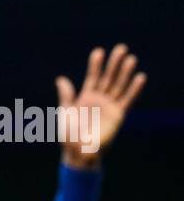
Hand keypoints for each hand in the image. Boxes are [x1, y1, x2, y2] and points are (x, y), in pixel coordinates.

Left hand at [56, 44, 145, 168]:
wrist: (78, 152)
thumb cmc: (68, 134)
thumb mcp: (65, 112)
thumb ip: (66, 95)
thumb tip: (61, 78)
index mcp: (85, 96)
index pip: (93, 76)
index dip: (96, 64)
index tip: (99, 51)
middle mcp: (100, 99)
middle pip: (108, 77)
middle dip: (114, 63)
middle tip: (122, 48)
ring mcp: (110, 106)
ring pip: (119, 85)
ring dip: (125, 72)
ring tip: (131, 58)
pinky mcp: (118, 115)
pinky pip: (128, 100)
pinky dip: (134, 89)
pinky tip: (140, 78)